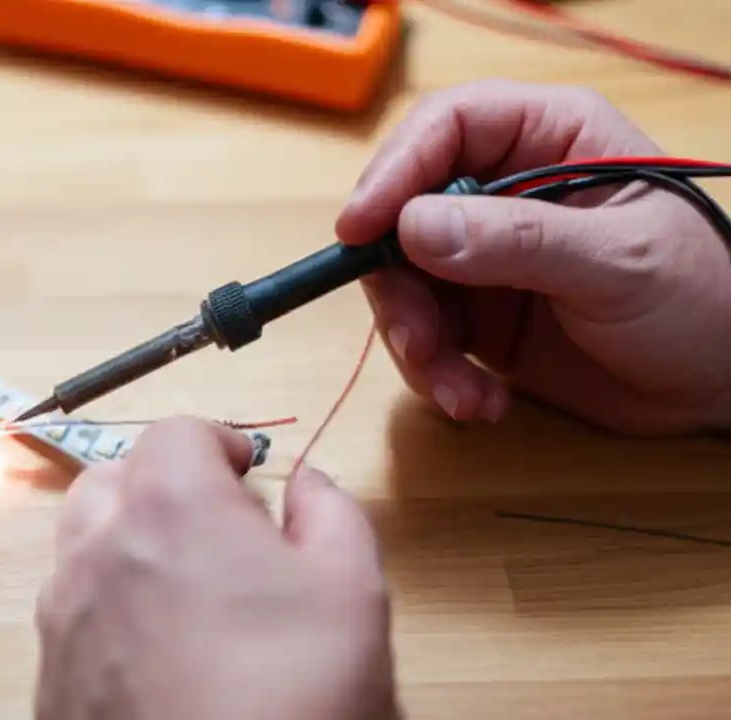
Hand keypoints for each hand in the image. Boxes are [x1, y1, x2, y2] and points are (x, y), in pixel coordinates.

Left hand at [35, 417, 397, 719]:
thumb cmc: (292, 698)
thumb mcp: (353, 589)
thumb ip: (331, 511)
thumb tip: (307, 484)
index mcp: (170, 505)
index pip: (178, 432)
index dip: (219, 442)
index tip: (247, 468)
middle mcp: (99, 549)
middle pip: (114, 477)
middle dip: (162, 484)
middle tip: (217, 524)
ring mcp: (64, 616)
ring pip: (82, 544)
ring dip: (127, 542)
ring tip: (186, 589)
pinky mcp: (52, 678)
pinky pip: (71, 613)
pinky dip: (106, 607)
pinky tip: (158, 650)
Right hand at [338, 80, 730, 434]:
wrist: (723, 383)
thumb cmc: (699, 298)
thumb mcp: (615, 262)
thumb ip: (518, 241)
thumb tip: (413, 226)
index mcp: (545, 141)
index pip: (445, 128)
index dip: (394, 171)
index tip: (360, 229)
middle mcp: (502, 192)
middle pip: (403, 214)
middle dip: (397, 285)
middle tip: (416, 341)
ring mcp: (484, 257)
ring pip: (402, 285)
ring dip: (416, 345)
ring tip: (459, 391)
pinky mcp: (478, 318)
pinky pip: (424, 338)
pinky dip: (438, 377)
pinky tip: (480, 404)